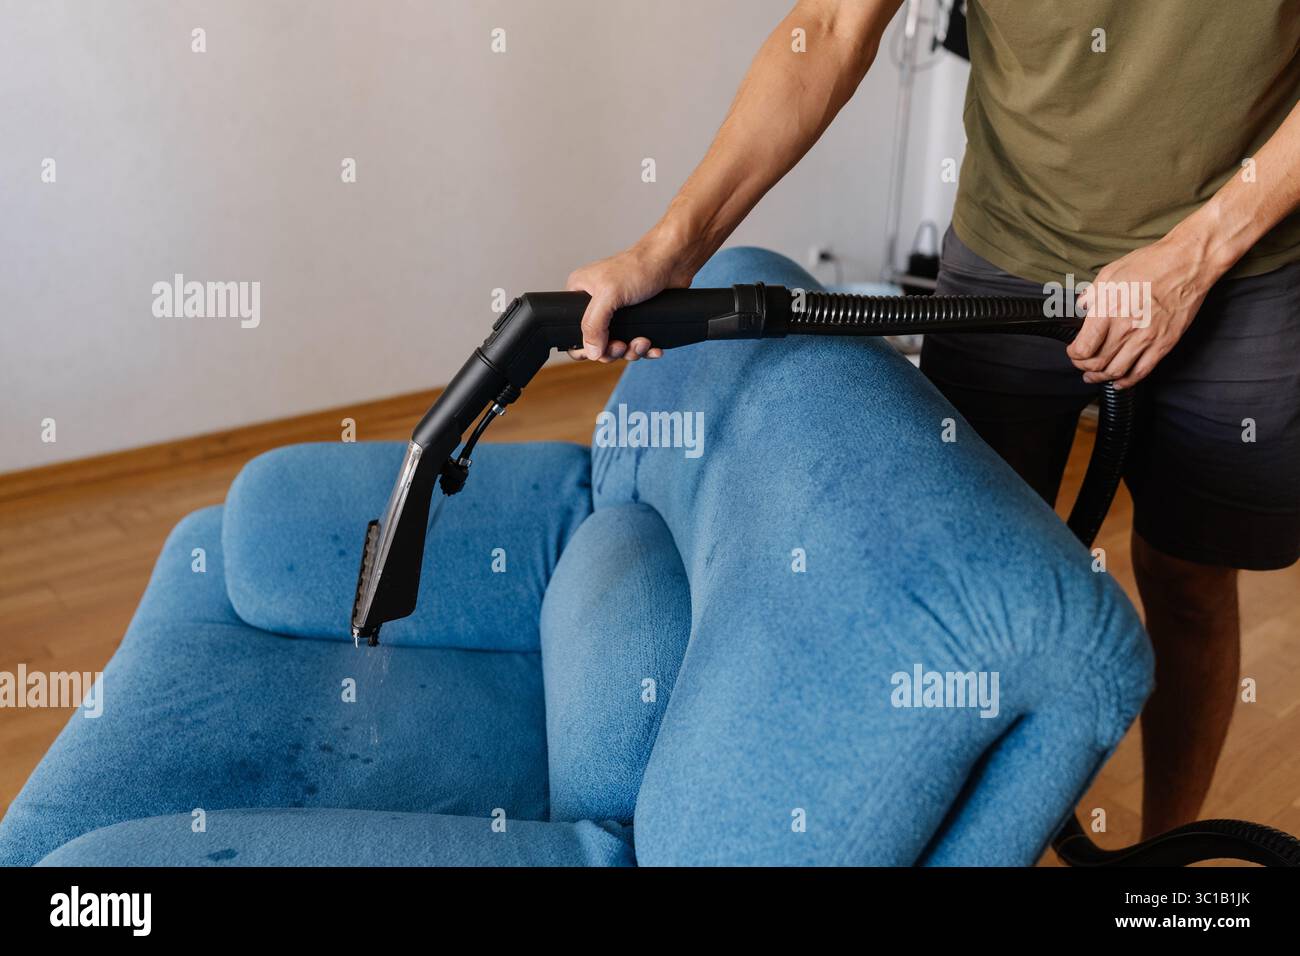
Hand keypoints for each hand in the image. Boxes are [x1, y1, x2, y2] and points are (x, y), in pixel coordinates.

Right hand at [565, 236, 697, 362]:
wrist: (672, 260)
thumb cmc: (638, 267)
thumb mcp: (609, 295)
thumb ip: (594, 325)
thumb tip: (591, 353)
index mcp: (580, 294)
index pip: (574, 330)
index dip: (585, 347)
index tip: (601, 352)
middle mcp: (597, 304)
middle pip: (598, 343)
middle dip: (614, 350)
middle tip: (624, 346)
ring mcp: (618, 313)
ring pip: (619, 346)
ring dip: (632, 351)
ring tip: (643, 343)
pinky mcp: (637, 319)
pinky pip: (637, 343)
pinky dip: (646, 349)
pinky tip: (654, 348)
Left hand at [1067, 235, 1216, 388]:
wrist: (1188, 263)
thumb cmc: (1151, 263)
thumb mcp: (1111, 273)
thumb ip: (1092, 295)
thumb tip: (1082, 307)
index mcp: (1109, 310)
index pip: (1084, 347)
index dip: (1074, 354)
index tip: (1072, 351)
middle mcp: (1126, 328)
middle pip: (1097, 362)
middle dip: (1084, 367)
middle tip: (1081, 364)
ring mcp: (1147, 338)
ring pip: (1117, 371)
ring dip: (1101, 377)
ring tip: (1094, 376)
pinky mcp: (1164, 343)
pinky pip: (1142, 371)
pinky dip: (1127, 381)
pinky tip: (1119, 381)